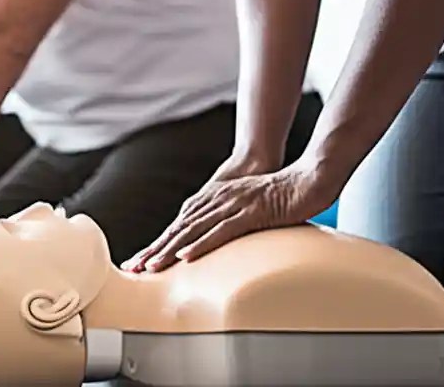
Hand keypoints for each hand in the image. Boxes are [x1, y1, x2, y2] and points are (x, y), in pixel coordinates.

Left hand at [123, 160, 337, 273]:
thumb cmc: (282, 193)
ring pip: (194, 231)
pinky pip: (222, 231)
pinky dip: (203, 244)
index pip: (181, 226)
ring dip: (171, 251)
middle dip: (156, 250)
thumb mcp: (250, 207)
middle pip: (180, 229)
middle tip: (135, 268)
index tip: (143, 262)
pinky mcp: (250, 212)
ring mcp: (232, 205)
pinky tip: (188, 256)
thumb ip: (233, 221)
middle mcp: (217, 201)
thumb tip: (224, 240)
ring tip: (153, 267)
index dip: (161, 244)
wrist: (307, 177)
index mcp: (215, 200)